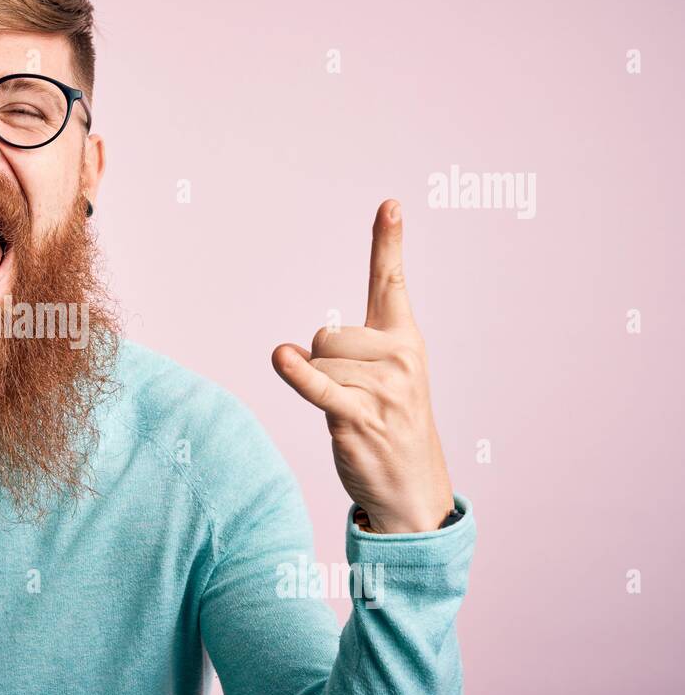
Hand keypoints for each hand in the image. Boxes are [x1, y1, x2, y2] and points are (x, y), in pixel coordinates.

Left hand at [271, 199, 453, 533]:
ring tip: (352, 416)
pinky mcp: (359, 417)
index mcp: (406, 342)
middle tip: (354, 398)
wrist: (413, 490)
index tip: (389, 204)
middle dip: (325, 363)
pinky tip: (282, 359)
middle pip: (328, 333)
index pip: (391, 283)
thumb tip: (292, 351)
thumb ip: (347, 352)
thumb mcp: (381, 380)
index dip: (387, 243)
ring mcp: (383, 389)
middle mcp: (400, 359)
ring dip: (320, 389)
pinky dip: (298, 376)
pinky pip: (318, 387)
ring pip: (318, 362)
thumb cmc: (389, 427)